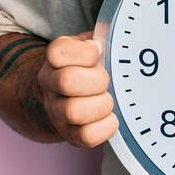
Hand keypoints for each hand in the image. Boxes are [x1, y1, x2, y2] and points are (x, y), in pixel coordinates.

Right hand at [36, 30, 118, 147]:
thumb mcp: (91, 44)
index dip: (85, 52)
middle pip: (66, 81)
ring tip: (108, 99)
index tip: (98, 51)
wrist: (68, 94)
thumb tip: (125, 37)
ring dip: (100, 104)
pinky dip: (105, 127)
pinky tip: (110, 117)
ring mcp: (56, 111)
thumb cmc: (89, 65)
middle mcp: (50, 83)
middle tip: (106, 80)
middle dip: (96, 80)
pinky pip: (85, 137)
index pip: (58, 52)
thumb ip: (104, 37)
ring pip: (73, 112)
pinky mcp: (69, 135)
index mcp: (56, 58)